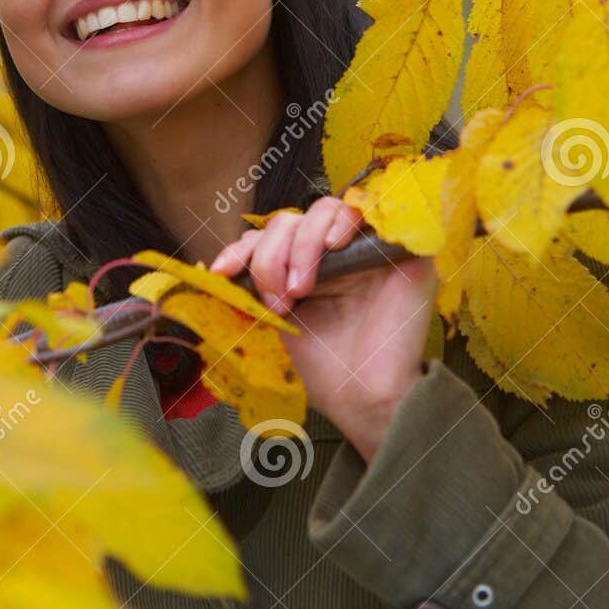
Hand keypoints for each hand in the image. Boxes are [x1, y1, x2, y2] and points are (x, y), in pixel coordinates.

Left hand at [209, 199, 437, 462]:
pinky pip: (372, 208)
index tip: (223, 272)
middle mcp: (335, 256)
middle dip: (272, 256)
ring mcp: (367, 250)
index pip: (268, 237)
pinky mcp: (400, 249)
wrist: (364, 401)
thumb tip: (208, 270)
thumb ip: (251, 291)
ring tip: (302, 287)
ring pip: (325, 209)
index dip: (243, 249)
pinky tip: (333, 246)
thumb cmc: (322, 372)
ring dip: (302, 243)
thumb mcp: (274, 323)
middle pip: (292, 221)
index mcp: (304, 271)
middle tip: (278, 300)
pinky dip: (343, 219)